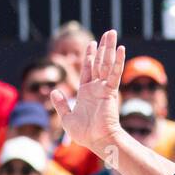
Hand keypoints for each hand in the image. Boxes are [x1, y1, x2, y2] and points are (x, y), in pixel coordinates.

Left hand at [51, 30, 124, 157]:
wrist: (97, 141)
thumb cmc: (84, 134)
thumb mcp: (67, 118)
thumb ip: (61, 104)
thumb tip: (54, 91)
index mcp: (86, 92)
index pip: (88, 69)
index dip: (90, 56)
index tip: (92, 43)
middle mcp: (96, 88)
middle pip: (99, 62)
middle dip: (103, 47)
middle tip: (108, 33)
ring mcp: (104, 88)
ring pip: (106, 64)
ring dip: (109, 48)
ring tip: (112, 33)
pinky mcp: (110, 92)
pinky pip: (114, 74)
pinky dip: (117, 61)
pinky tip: (120, 49)